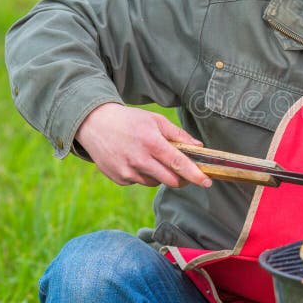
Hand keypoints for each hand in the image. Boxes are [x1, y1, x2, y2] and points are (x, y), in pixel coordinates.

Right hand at [75, 102, 210, 187]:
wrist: (95, 124)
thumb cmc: (130, 121)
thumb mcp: (155, 120)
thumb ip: (178, 134)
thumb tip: (198, 146)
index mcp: (151, 142)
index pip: (178, 163)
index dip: (194, 175)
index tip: (207, 182)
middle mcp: (139, 159)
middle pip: (170, 180)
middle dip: (182, 179)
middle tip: (184, 171)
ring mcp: (128, 171)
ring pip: (155, 182)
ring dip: (160, 175)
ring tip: (150, 157)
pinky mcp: (119, 178)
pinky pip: (140, 182)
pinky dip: (144, 174)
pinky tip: (135, 160)